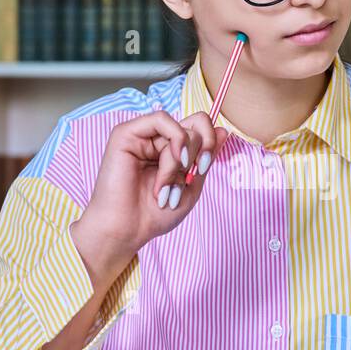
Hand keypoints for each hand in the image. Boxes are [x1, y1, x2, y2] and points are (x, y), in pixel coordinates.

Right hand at [71, 110, 228, 273]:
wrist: (126, 230)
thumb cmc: (153, 214)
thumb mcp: (191, 187)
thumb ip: (206, 158)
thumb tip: (224, 130)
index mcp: (171, 151)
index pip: (200, 129)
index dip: (210, 143)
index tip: (204, 167)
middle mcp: (156, 140)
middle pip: (195, 126)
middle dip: (196, 156)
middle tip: (184, 181)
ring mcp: (141, 135)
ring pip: (181, 128)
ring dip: (180, 161)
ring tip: (166, 186)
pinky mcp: (126, 133)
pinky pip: (162, 119)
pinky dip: (174, 142)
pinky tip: (168, 165)